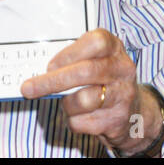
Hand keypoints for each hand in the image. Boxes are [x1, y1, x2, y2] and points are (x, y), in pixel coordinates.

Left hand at [20, 29, 163, 153]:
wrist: (134, 111)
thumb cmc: (105, 80)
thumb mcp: (97, 60)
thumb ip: (75, 59)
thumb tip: (41, 70)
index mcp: (115, 47)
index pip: (96, 42)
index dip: (69, 53)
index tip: (50, 65)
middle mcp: (122, 69)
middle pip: (86, 72)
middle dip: (52, 81)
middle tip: (28, 88)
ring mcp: (123, 95)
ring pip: (83, 99)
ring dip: (66, 104)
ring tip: (67, 103)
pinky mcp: (117, 120)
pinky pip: (83, 122)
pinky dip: (73, 121)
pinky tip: (79, 116)